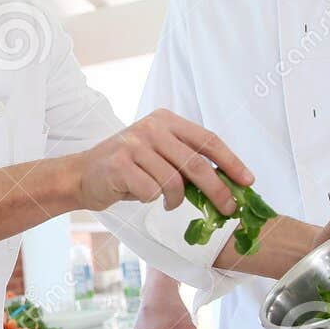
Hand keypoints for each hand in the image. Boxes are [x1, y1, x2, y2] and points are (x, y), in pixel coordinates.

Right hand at [71, 109, 253, 214]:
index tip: (247, 181)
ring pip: (172, 182)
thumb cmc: (127, 169)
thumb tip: (226, 183)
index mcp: (166, 120)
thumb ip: (186, 160)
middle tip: (228, 208)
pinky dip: (149, 200)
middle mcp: (151, 127)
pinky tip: (140, 195)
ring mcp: (134, 144)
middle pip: (196, 163)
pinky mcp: (119, 164)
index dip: (231, 161)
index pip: (208, 139)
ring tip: (166, 202)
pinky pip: (150, 191)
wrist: (82, 174)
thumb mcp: (158, 154)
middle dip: (217, 190)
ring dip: (174, 200)